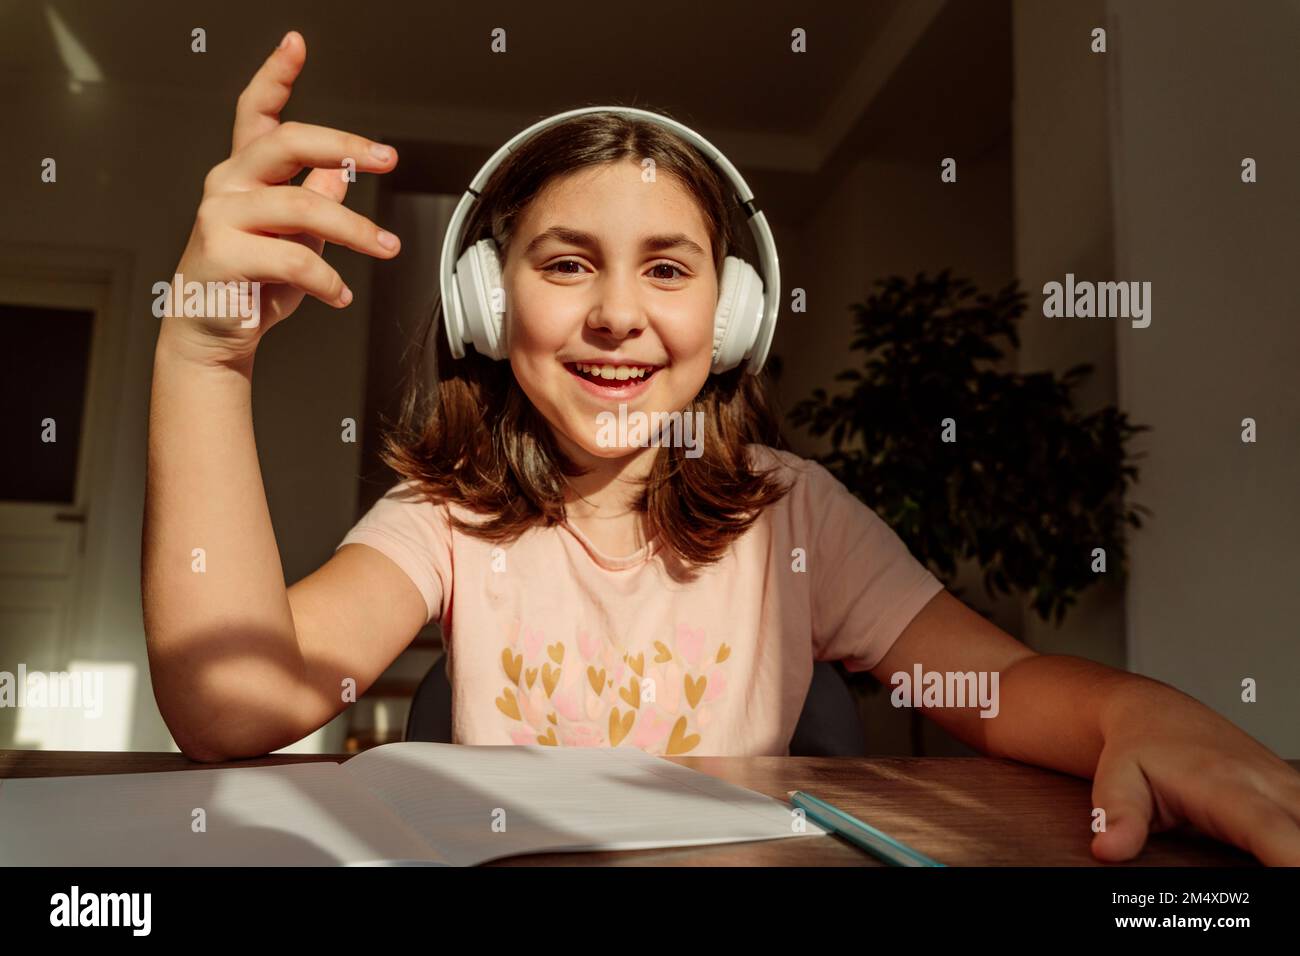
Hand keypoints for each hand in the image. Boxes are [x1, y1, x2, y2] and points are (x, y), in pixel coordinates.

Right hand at [163, 30, 399, 367]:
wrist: (214, 333)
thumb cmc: (253, 283)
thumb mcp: (295, 236)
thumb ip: (314, 199)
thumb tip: (342, 169)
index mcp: (245, 172)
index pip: (256, 112)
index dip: (275, 76)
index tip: (295, 45)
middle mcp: (228, 184)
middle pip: (288, 143)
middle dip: (344, 145)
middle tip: (387, 159)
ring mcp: (220, 216)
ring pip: (303, 206)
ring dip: (355, 231)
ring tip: (385, 249)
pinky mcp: (220, 253)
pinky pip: (291, 257)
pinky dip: (327, 279)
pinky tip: (339, 294)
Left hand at [1091, 683, 1299, 864]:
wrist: (1153, 712)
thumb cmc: (1136, 747)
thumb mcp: (1117, 779)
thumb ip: (1118, 816)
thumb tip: (1107, 848)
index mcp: (1222, 783)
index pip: (1268, 828)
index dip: (1291, 856)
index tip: (1296, 874)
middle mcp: (1264, 782)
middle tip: (1284, 868)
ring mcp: (1285, 784)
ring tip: (1285, 860)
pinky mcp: (1294, 790)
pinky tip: (1289, 851)